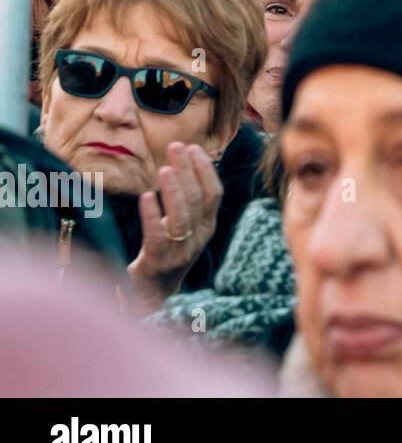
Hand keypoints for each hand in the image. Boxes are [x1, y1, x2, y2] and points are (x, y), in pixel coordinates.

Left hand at [126, 142, 222, 313]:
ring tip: (164, 168)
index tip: (193, 148)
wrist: (155, 295)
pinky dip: (152, 215)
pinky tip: (146, 197)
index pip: (214, 193)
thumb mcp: (184, 226)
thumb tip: (182, 163)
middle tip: (175, 147)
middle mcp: (199, 238)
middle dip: (187, 170)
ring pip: (181, 216)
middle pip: (197, 199)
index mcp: (208, 226)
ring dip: (174, 190)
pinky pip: (157, 236)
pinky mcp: (158, 262)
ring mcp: (180, 251)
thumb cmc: (167, 251)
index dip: (205, 169)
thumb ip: (187, 201)